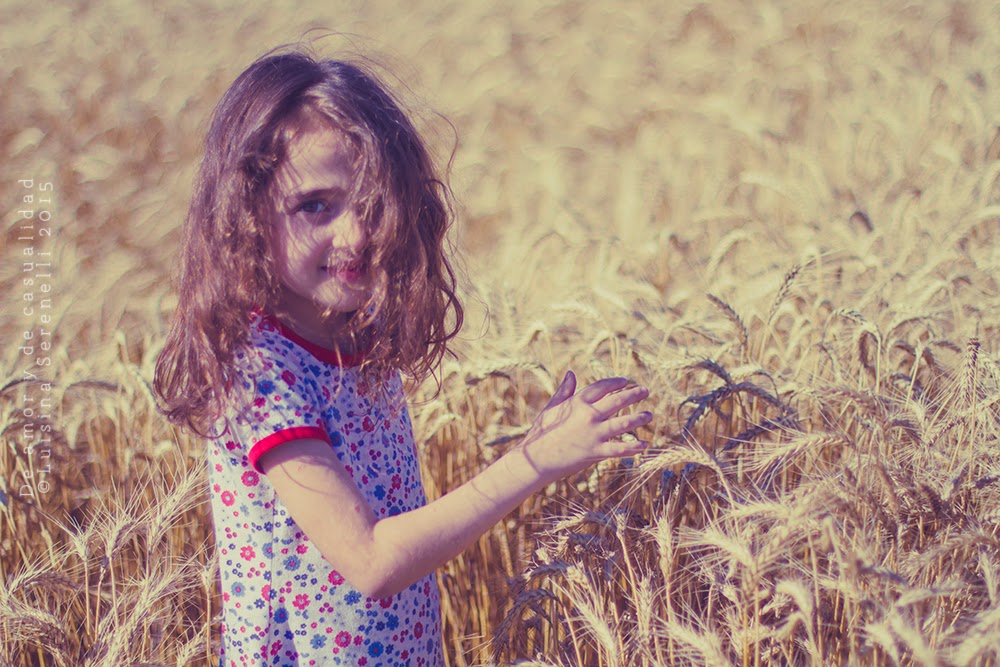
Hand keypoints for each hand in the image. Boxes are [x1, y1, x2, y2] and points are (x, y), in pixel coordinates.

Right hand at [516, 370, 652, 484]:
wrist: (536, 459)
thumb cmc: (542, 432)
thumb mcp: (552, 407)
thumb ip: (565, 391)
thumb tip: (571, 373)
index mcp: (577, 402)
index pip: (602, 387)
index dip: (616, 382)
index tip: (625, 381)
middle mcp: (588, 415)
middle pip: (617, 401)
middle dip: (634, 394)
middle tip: (645, 391)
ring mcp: (594, 434)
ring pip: (624, 423)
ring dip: (639, 419)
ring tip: (649, 415)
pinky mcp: (596, 452)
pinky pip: (620, 448)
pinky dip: (633, 447)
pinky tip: (644, 444)